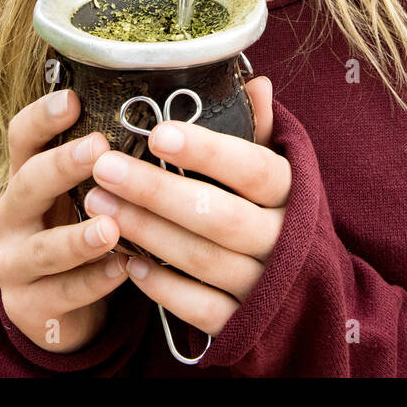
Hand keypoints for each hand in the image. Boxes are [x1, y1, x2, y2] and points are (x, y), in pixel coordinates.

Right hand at [0, 88, 128, 353]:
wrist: (60, 308)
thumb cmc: (80, 232)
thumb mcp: (82, 194)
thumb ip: (105, 162)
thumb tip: (162, 118)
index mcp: (26, 179)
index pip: (22, 139)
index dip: (42, 118)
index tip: (72, 99)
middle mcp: (12, 217)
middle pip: (26, 185)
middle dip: (60, 167)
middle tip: (96, 149)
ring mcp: (15, 263)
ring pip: (42, 248)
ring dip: (77, 237)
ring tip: (111, 227)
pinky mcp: (28, 306)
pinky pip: (63, 293)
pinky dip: (95, 282)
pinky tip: (124, 270)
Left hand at [82, 76, 289, 336]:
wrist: (308, 292)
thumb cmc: (273, 213)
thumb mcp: (273, 171)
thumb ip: (259, 131)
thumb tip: (257, 82)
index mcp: (293, 192)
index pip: (252, 167)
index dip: (207, 151)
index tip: (157, 133)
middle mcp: (285, 240)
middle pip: (219, 215)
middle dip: (156, 191)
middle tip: (104, 168)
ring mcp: (266, 286)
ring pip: (204, 260)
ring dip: (147, 232)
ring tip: (98, 204)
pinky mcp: (245, 324)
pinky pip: (201, 309)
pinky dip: (163, 286)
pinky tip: (128, 261)